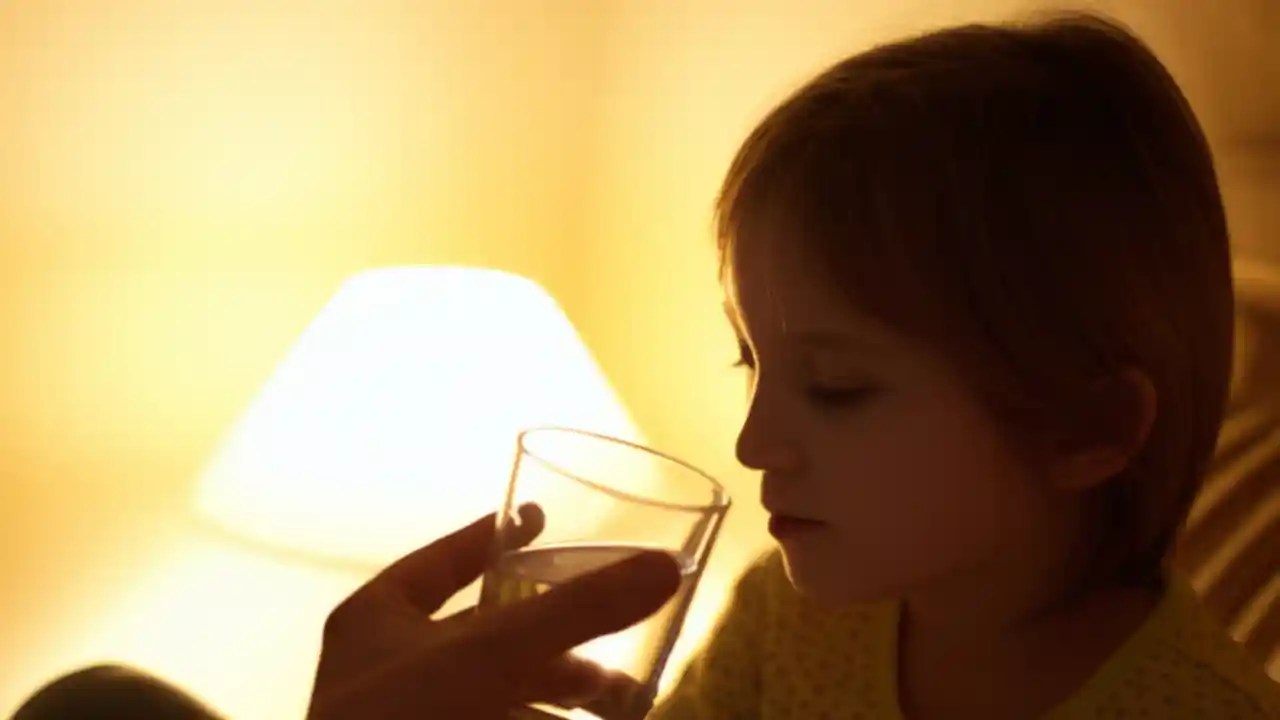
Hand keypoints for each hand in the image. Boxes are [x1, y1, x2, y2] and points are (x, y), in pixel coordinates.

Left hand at [305, 503, 681, 719]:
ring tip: (622, 697)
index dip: (493, 540)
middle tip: (614, 631)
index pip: (442, 563)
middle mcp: (391, 671)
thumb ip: (577, 610)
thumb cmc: (407, 719)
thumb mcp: (492, 653)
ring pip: (500, 694)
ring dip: (562, 692)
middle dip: (555, 635)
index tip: (543, 521)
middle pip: (485, 635)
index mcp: (378, 621)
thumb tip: (665, 565)